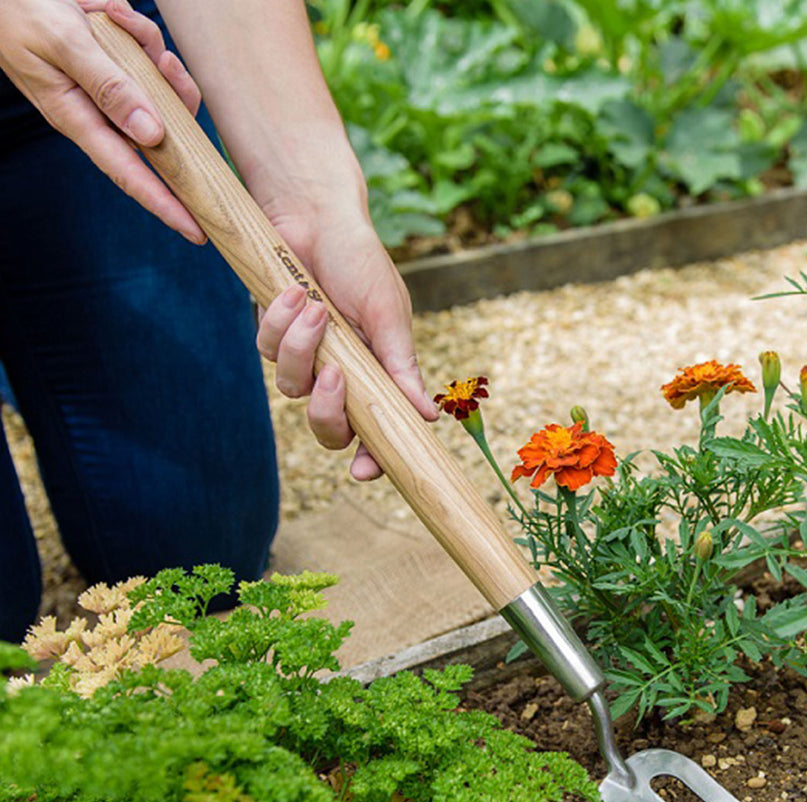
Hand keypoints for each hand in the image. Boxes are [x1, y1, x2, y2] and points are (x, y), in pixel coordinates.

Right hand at [0, 0, 205, 241]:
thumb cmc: (19, 10)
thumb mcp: (64, 44)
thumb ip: (108, 88)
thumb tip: (152, 137)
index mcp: (78, 118)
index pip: (131, 175)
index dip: (166, 206)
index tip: (198, 232)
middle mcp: (98, 112)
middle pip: (162, 130)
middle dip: (175, 98)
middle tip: (166, 62)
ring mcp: (107, 91)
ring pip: (159, 89)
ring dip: (148, 50)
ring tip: (116, 16)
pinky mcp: (112, 67)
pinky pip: (145, 58)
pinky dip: (136, 33)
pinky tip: (110, 11)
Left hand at [256, 208, 436, 480]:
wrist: (316, 215)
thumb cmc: (362, 264)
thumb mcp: (389, 317)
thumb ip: (402, 368)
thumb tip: (430, 417)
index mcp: (376, 377)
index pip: (374, 433)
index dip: (369, 458)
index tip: (363, 471)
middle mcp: (341, 376)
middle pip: (327, 428)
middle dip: (326, 410)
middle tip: (335, 376)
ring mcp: (305, 359)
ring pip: (292, 389)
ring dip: (301, 348)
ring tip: (313, 306)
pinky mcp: (272, 336)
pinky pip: (267, 350)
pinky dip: (280, 321)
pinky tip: (293, 291)